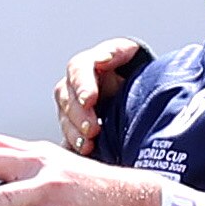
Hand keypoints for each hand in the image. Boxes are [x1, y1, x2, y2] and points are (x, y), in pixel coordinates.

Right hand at [56, 38, 147, 153]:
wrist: (139, 92)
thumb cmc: (135, 71)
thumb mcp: (130, 54)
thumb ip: (118, 53)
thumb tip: (102, 59)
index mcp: (88, 64)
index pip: (78, 69)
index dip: (82, 85)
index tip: (90, 100)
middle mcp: (75, 85)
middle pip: (66, 97)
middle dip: (78, 115)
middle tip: (92, 130)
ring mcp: (73, 107)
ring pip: (65, 118)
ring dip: (74, 133)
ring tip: (88, 146)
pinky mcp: (75, 127)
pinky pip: (68, 137)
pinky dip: (74, 146)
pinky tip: (84, 153)